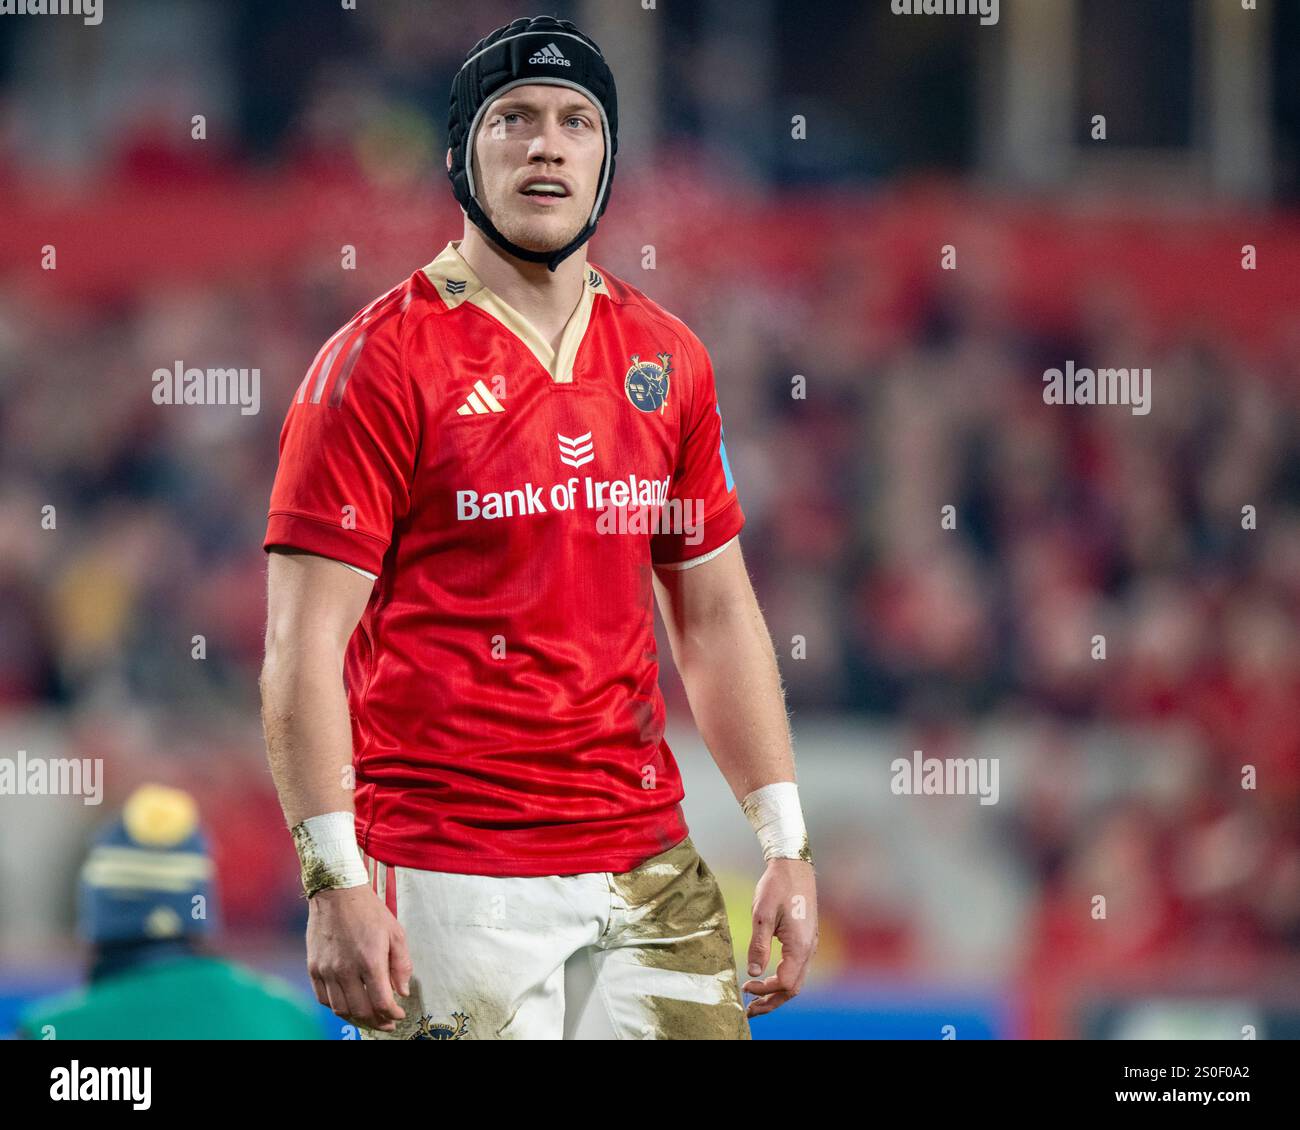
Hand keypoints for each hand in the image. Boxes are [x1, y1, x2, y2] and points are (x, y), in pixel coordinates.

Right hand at [306, 884, 412, 1032]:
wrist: (337, 893)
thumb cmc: (369, 911)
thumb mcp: (395, 933)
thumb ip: (401, 965)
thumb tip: (402, 992)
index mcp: (369, 960)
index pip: (381, 1002)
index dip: (392, 1014)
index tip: (398, 1015)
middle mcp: (345, 969)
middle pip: (361, 1010)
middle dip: (377, 1021)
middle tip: (387, 1022)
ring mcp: (326, 970)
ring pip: (340, 1009)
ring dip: (356, 1018)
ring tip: (369, 1017)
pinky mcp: (313, 968)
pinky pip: (323, 999)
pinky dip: (337, 1008)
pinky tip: (348, 1005)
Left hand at [742, 858, 817, 1018]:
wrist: (794, 865)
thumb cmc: (778, 886)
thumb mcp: (762, 914)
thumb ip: (759, 946)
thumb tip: (754, 973)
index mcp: (800, 946)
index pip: (784, 983)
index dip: (764, 990)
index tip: (745, 986)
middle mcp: (809, 949)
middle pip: (793, 988)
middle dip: (772, 1002)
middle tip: (750, 1010)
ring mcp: (811, 944)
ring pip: (797, 980)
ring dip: (777, 993)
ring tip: (757, 999)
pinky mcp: (807, 939)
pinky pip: (798, 968)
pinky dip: (783, 979)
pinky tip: (768, 977)